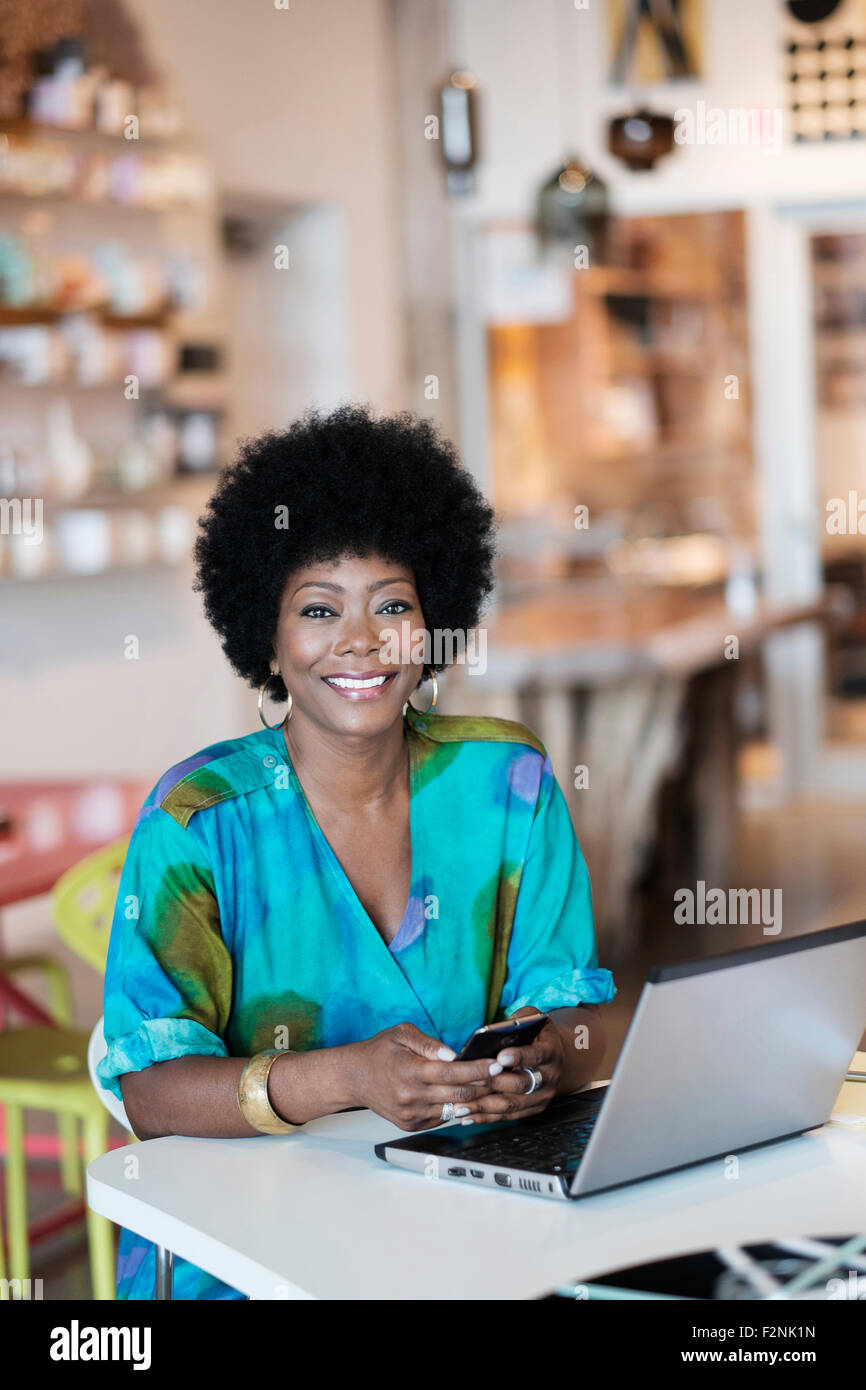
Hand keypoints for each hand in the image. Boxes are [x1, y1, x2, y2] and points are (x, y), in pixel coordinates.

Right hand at [348, 1022, 498, 1130]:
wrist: (355, 1078)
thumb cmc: (380, 1052)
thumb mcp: (401, 1034)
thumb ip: (429, 1044)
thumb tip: (454, 1055)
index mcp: (411, 1071)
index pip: (453, 1073)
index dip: (478, 1070)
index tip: (496, 1064)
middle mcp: (412, 1096)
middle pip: (459, 1094)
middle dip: (485, 1086)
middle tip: (503, 1077)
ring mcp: (412, 1114)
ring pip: (454, 1110)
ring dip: (476, 1101)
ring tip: (494, 1090)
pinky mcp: (412, 1125)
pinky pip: (443, 1118)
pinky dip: (458, 1109)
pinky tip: (469, 1099)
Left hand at [463, 1019, 564, 1123]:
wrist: (557, 1056)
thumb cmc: (537, 1034)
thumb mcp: (532, 1019)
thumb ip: (516, 1021)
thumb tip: (491, 1032)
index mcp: (550, 1052)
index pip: (536, 1055)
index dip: (518, 1057)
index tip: (500, 1057)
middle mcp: (549, 1077)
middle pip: (521, 1084)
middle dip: (494, 1083)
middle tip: (471, 1082)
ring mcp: (541, 1097)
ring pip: (511, 1104)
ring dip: (484, 1106)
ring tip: (460, 1106)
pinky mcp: (532, 1110)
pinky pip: (508, 1117)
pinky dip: (486, 1117)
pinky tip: (467, 1116)